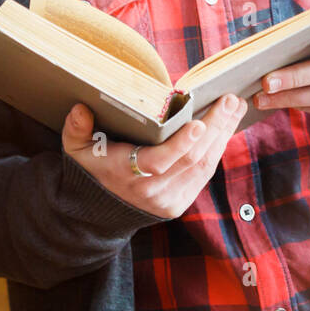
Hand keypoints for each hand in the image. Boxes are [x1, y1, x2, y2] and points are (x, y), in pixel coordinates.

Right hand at [61, 93, 248, 219]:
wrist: (99, 211)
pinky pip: (204, 174)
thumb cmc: (91, 168)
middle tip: (230, 99)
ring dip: (223, 135)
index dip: (181, 144)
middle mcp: (151, 190)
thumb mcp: (76, 149)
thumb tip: (81, 110)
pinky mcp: (180, 203)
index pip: (159, 162)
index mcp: (125, 174)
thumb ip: (75, 129)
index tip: (199, 123)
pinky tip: (226, 127)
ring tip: (234, 107)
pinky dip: (217, 149)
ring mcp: (169, 199)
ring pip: (203, 166)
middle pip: (191, 160)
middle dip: (214, 127)